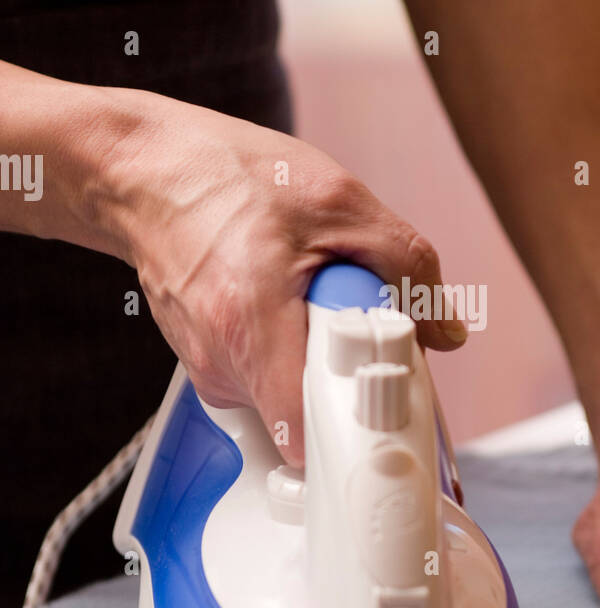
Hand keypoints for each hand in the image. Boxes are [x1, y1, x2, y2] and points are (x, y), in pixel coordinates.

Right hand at [102, 88, 466, 464]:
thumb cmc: (227, 176)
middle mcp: (220, 362)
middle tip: (361, 323)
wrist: (147, 173)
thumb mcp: (338, 200)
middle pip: (311, 418)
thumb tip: (445, 330)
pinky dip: (294, 352)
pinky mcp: (208, 366)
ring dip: (322, 360)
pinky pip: (271, 381)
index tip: (390, 408)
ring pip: (293, 400)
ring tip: (312, 297)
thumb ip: (406, 265)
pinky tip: (287, 302)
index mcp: (250, 324)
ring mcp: (209, 370)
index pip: (306, 435)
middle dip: (352, 379)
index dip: (358, 431)